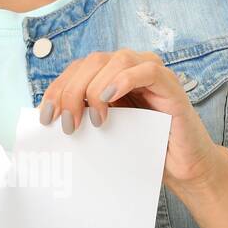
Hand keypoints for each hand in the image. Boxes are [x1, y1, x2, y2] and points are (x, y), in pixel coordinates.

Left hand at [37, 48, 220, 192]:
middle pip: (91, 62)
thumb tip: (48, 119)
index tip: (46, 117)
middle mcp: (130, 66)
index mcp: (111, 75)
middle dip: (72, 92)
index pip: (77, 69)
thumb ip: (83, 116)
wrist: (181, 166)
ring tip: (94, 120)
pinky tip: (108, 99)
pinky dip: (123, 80)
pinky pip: (146, 70)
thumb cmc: (142, 149)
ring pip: (114, 61)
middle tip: (69, 125)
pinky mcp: (170, 84)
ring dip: (95, 89)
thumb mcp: (104, 131)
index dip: (57, 89)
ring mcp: (151, 72)